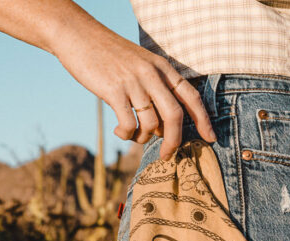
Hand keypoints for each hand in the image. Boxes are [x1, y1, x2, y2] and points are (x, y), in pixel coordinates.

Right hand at [52, 24, 215, 159]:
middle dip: (174, 141)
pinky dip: (126, 135)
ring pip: (150, 124)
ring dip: (143, 138)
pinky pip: (129, 125)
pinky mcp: (114, 90)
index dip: (203, 120)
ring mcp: (133, 82)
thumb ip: (155, 90)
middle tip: (167, 155)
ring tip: (133, 135)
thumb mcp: (140, 65)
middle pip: (174, 116)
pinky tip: (118, 131)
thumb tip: (163, 127)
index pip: (191, 96)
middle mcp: (151, 74)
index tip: (210, 139)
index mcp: (162, 67)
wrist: (78, 36)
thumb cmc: (110, 57)